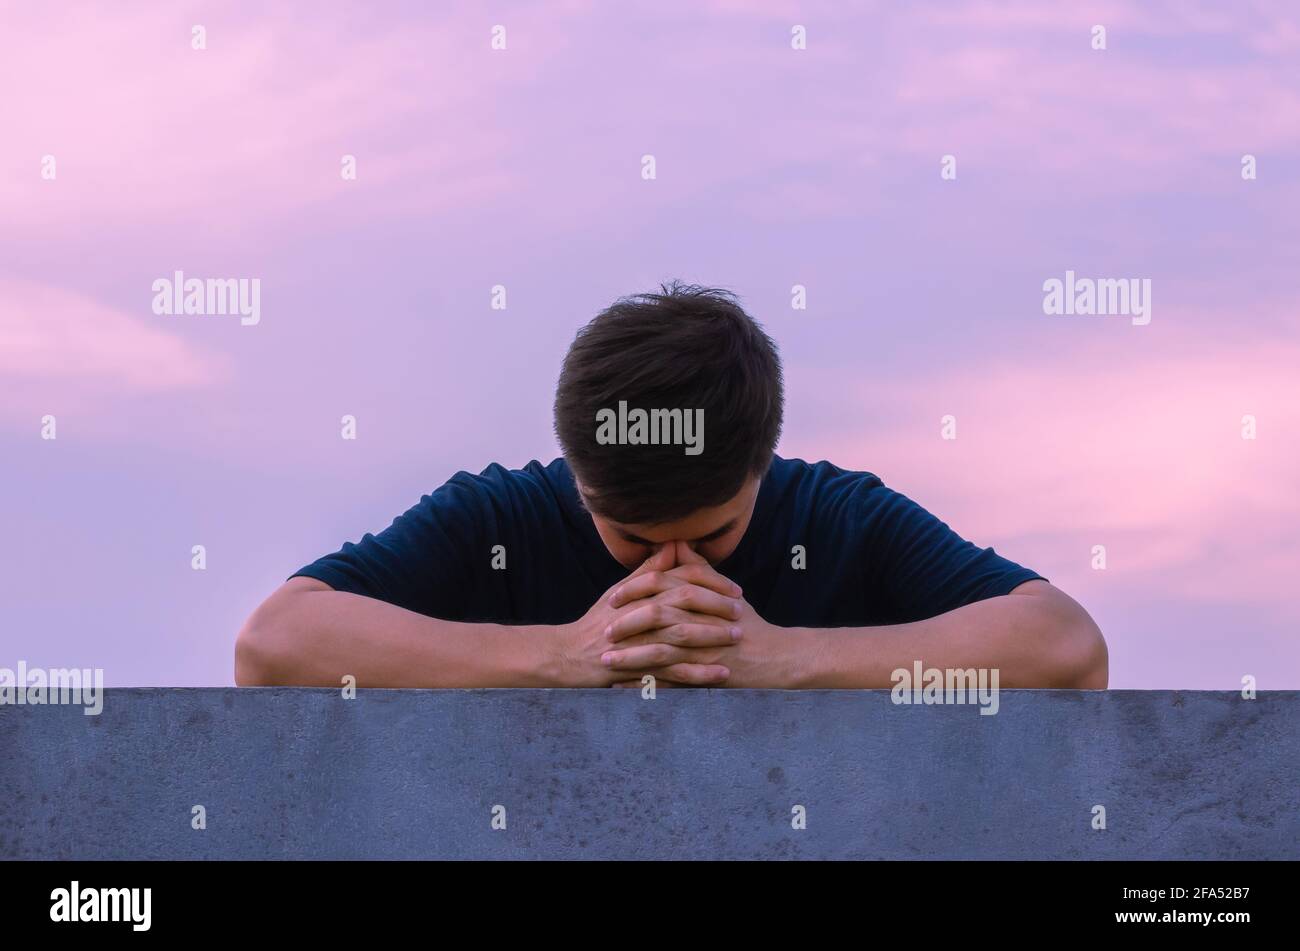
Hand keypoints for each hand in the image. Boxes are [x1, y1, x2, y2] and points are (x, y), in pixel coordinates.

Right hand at [555, 544, 739, 686]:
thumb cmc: (598, 622)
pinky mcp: (636, 668)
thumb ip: (649, 571)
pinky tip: (720, 674)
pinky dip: (699, 672)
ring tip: (736, 638)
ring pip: (681, 634)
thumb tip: (674, 545)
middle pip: (684, 601)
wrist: (568, 655)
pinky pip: (673, 670)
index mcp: (639, 592)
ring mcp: (638, 640)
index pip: (680, 579)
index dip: (711, 582)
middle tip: (741, 611)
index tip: (734, 590)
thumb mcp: (620, 592)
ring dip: (712, 636)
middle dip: (716, 605)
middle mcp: (639, 612)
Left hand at [606, 541, 802, 688]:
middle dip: (626, 624)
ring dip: (630, 657)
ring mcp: (703, 649)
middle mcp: (700, 620)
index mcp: (701, 597)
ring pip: (661, 650)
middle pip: (657, 616)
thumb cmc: (745, 622)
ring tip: (606, 662)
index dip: (634, 590)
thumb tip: (676, 543)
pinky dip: (647, 684)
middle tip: (603, 631)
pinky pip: (671, 681)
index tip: (612, 599)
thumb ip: (697, 568)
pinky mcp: (706, 675)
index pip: (662, 585)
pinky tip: (625, 687)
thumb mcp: (723, 592)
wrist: (774, 656)